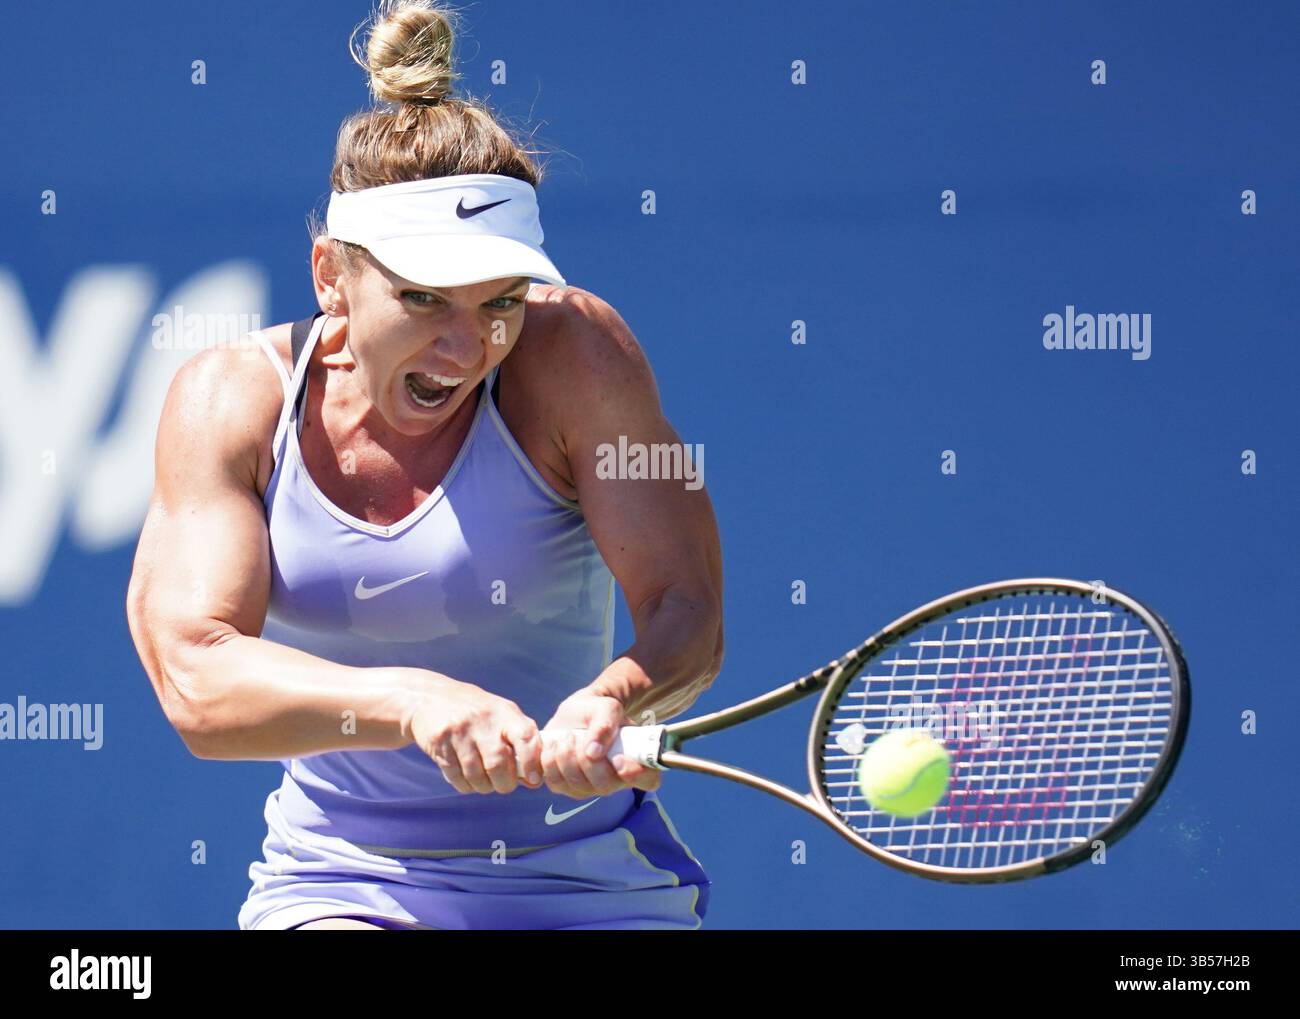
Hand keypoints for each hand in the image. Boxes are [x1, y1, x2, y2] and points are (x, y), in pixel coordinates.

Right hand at [403, 672, 543, 793]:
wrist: (430, 698)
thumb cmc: (476, 713)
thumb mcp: (500, 716)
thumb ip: (520, 743)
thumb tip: (535, 781)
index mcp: (504, 712)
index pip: (526, 737)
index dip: (532, 761)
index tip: (534, 779)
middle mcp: (483, 720)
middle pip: (499, 764)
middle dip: (504, 784)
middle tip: (503, 784)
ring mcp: (460, 730)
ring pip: (477, 776)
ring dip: (483, 786)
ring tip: (483, 780)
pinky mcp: (439, 742)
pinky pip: (457, 778)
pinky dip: (465, 785)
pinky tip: (465, 776)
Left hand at [540, 688, 661, 798]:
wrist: (577, 714)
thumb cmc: (599, 712)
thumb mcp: (607, 707)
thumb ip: (606, 724)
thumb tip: (593, 751)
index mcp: (636, 762)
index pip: (648, 780)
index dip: (635, 775)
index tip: (619, 759)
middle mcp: (614, 782)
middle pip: (603, 785)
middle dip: (585, 760)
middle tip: (575, 736)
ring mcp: (587, 788)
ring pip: (573, 785)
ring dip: (563, 756)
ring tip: (564, 736)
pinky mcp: (562, 785)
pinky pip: (550, 781)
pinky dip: (544, 759)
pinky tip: (548, 742)